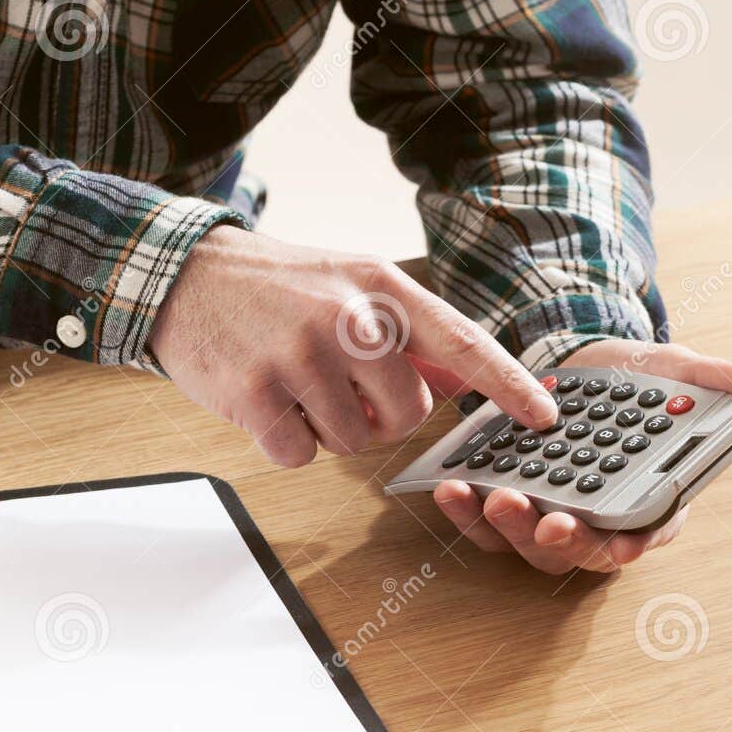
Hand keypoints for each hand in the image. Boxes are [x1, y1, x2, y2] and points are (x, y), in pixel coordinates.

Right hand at [148, 227, 558, 465]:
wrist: (186, 275)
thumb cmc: (279, 287)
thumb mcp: (353, 287)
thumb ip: (413, 336)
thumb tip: (469, 381)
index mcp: (382, 288)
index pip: (462, 343)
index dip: (509, 385)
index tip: (546, 416)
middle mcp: (349, 318)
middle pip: (407, 414)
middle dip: (378, 415)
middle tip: (338, 384)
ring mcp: (301, 355)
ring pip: (353, 441)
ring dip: (327, 428)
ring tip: (295, 382)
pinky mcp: (257, 394)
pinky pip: (300, 456)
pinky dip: (284, 441)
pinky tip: (266, 400)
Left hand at [433, 340, 731, 574]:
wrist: (580, 367)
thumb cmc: (633, 380)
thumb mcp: (672, 369)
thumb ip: (708, 378)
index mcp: (650, 500)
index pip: (647, 534)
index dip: (633, 545)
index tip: (621, 547)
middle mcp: (600, 522)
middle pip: (583, 551)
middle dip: (565, 542)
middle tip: (550, 522)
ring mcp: (553, 518)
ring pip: (531, 545)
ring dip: (511, 529)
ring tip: (495, 497)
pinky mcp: (513, 506)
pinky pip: (487, 525)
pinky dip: (468, 514)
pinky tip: (453, 488)